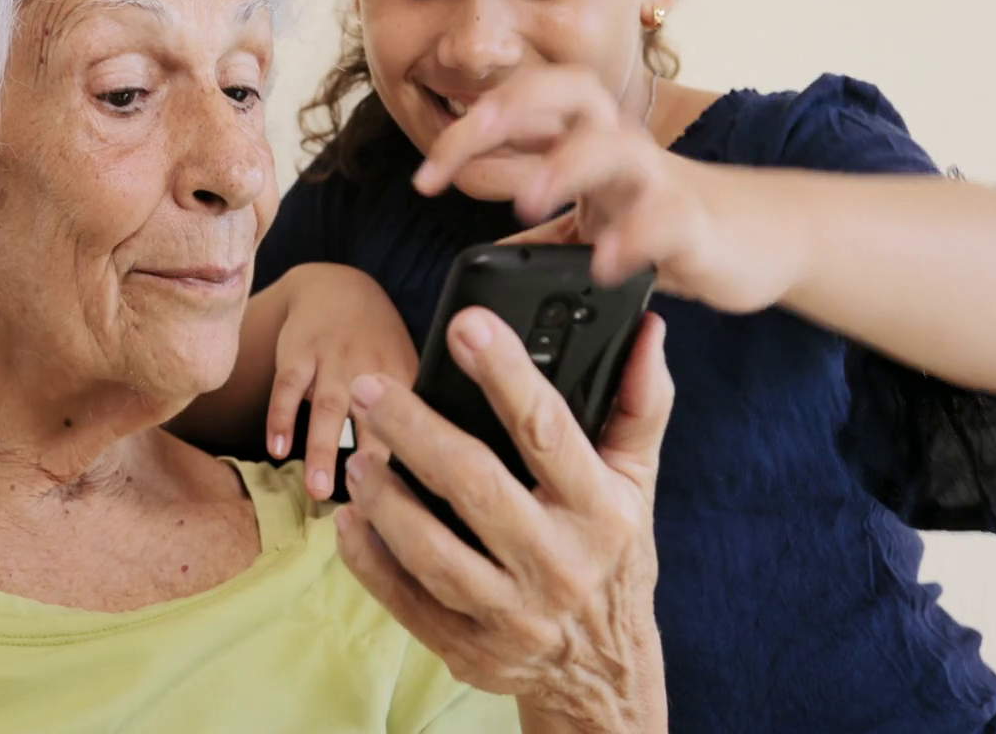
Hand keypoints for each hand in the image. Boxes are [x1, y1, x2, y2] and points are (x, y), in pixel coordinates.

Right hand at [266, 263, 418, 499]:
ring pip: (328, 406)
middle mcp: (372, 367)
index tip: (414, 506)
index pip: (416, 423)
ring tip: (317, 491)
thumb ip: (417, 412)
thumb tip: (434, 475)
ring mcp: (332, 359)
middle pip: (374, 417)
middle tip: (368, 507)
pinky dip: (280, 418)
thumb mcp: (406, 366)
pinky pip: (287, 388)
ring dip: (323, 449)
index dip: (416, 461)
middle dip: (371, 460)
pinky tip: (278, 449)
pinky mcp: (297, 353)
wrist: (336, 286)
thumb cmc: (377, 343)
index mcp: (406, 377)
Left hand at [336, 307, 673, 733]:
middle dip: (415, 431)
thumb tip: (645, 332)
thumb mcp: (637, 483)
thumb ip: (639, 406)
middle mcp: (557, 564)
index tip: (467, 325)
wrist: (605, 669)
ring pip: (431, 552)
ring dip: (385, 499)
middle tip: (371, 390)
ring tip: (360, 455)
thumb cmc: (614, 556)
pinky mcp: (470, 648)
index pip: (548, 431)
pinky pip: (407, 601)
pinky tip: (350, 520)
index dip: (506, 374)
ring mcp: (511, 614)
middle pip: (474, 487)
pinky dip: (370, 560)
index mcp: (600, 512)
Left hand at [414, 65, 798, 312]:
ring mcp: (658, 179)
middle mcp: (620, 145)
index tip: (424, 180)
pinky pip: (662, 218)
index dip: (467, 130)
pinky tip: (604, 267)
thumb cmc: (671, 220)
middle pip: (566, 91)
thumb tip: (484, 252)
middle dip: (509, 108)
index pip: (522, 107)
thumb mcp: (595, 221)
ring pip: (611, 144)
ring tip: (527, 199)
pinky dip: (631, 239)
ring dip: (563, 165)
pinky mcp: (694, 221)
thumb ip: (544, 231)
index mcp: (589, 141)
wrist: (764, 240)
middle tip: (464, 145)